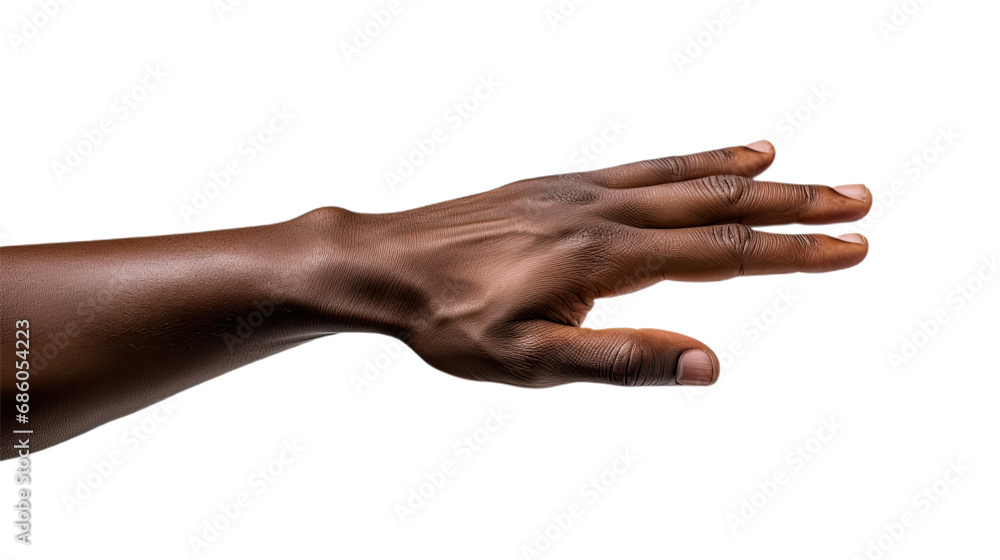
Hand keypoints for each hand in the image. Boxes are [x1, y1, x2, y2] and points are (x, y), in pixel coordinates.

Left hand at [333, 141, 870, 387]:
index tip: (851, 248)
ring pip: (685, 178)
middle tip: (859, 201)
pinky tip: (712, 159)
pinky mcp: (561, 186)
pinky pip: (643, 167)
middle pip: (718, 204)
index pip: (722, 255)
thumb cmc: (452, 322)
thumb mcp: (532, 363)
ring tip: (798, 169)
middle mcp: (603, 213)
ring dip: (750, 177)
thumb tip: (711, 366)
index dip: (792, 253)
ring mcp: (582, 192)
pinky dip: (691, 161)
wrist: (386, 264)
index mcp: (605, 259)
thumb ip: (622, 361)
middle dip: (794, 205)